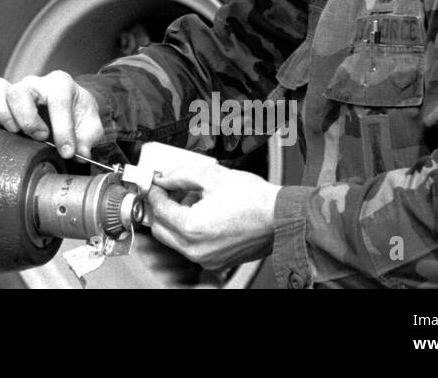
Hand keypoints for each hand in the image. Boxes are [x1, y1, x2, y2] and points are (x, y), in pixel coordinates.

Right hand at [0, 71, 103, 158]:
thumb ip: (89, 138)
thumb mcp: (92, 126)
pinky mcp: (0, 100)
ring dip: (2, 113)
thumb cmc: (78, 115)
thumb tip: (81, 153)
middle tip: (40, 138)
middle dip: (28, 120)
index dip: (63, 129)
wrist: (68, 109)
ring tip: (14, 132)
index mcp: (61, 84)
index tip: (67, 152)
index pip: (58, 100)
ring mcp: (15, 89)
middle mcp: (35, 83)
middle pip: (20, 92)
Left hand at [144, 155, 279, 269]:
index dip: (154, 192)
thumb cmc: (254, 199)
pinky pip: (192, 247)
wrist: (282, 217)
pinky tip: (201, 212)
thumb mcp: (212, 176)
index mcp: (191, 228)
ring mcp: (207, 258)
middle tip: (166, 190)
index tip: (155, 182)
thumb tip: (164, 178)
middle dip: (160, 208)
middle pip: (160, 229)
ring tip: (188, 198)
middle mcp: (196, 249)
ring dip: (174, 219)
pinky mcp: (217, 261)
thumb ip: (181, 176)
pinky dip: (189, 231)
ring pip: (174, 240)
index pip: (159, 209)